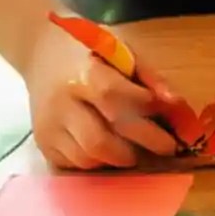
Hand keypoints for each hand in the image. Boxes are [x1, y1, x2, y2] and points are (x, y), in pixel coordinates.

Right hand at [23, 26, 179, 169]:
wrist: (39, 50)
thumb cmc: (88, 50)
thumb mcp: (122, 50)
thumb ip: (150, 77)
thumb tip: (176, 105)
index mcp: (83, 73)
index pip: (115, 100)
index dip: (147, 115)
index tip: (173, 125)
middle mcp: (62, 103)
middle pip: (102, 141)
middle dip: (141, 147)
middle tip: (165, 147)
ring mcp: (49, 126)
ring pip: (89, 159)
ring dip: (120, 158)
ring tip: (136, 146)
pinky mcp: (43, 143)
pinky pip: (75, 165)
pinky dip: (99, 163)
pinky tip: (110, 149)